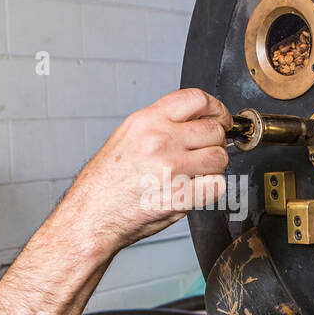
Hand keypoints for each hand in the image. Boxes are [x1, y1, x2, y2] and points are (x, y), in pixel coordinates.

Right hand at [67, 88, 231, 250]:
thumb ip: (160, 124)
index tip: (221, 118)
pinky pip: (217, 186)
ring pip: (219, 158)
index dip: (217, 108)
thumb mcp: (127, 136)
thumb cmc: (106, 181)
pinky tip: (195, 190)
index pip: (197, 99)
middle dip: (216, 142)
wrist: (92, 215)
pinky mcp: (180, 197)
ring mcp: (171, 169)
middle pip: (214, 130)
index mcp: (147, 121)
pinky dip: (211, 189)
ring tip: (196, 174)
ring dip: (214, 167)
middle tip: (206, 152)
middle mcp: (160, 141)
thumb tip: (195, 119)